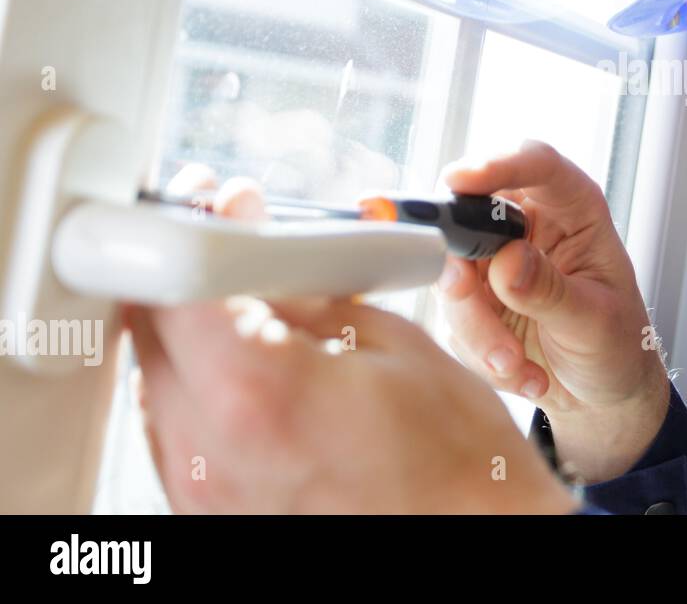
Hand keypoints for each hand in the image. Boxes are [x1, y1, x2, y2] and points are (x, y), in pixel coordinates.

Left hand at [125, 164, 580, 513]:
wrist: (473, 540)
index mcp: (255, 394)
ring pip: (155, 378)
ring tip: (266, 315)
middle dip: (191, 273)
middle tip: (242, 246)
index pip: (173, 279)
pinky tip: (261, 371)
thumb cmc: (457, 462)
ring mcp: (201, 494)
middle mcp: (209, 452)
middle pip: (148, 327)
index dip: (195, 227)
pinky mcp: (207, 515)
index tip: (219, 209)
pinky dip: (203, 385)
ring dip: (194, 330)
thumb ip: (304, 285)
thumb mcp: (391, 339)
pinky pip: (175, 429)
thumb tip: (255, 242)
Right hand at [436, 140, 669, 480]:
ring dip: (478, 329)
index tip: (461, 180)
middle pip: (472, 216)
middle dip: (464, 265)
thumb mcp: (595, 323)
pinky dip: (482, 355)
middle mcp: (529, 226)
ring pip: (453, 275)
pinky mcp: (473, 300)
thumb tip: (506, 262)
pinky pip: (453, 320)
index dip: (498, 164)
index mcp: (574, 211)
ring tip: (517, 365)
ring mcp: (494, 262)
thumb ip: (551, 292)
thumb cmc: (618, 346)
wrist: (603, 396)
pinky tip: (523, 373)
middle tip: (465, 295)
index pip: (538, 166)